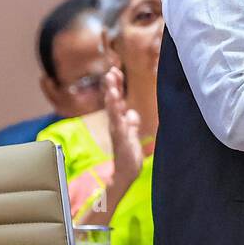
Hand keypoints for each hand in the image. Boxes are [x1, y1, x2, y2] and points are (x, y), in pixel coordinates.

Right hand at [104, 66, 143, 187]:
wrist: (126, 174)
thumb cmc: (128, 154)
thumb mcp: (132, 135)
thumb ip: (131, 123)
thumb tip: (132, 113)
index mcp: (119, 121)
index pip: (116, 99)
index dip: (116, 85)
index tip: (115, 70)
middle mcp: (115, 124)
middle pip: (112, 102)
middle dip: (112, 86)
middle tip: (111, 71)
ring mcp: (117, 131)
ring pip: (113, 111)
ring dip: (113, 97)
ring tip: (112, 85)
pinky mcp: (121, 140)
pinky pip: (119, 125)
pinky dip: (118, 115)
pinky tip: (118, 107)